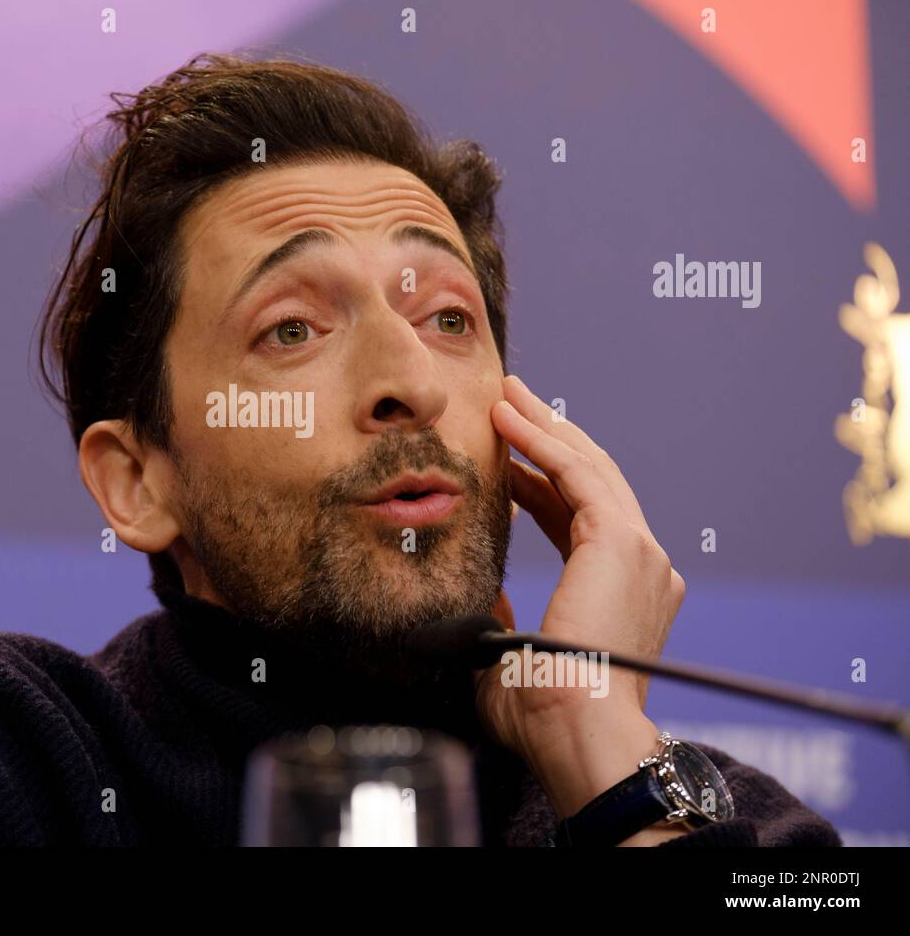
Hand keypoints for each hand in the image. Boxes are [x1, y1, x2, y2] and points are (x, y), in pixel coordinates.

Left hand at [475, 375, 687, 826]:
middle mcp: (643, 568)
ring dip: (543, 428)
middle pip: (590, 483)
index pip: (578, 520)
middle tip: (512, 401)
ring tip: (508, 394)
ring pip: (588, 469)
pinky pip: (578, 476)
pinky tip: (509, 419)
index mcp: (624, 594)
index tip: (502, 461)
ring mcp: (640, 552)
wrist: (577, 730)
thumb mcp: (513, 653)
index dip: (538, 485)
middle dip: (548, 438)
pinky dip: (542, 443)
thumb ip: (503, 618)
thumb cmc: (544, 713)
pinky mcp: (622, 542)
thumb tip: (483, 591)